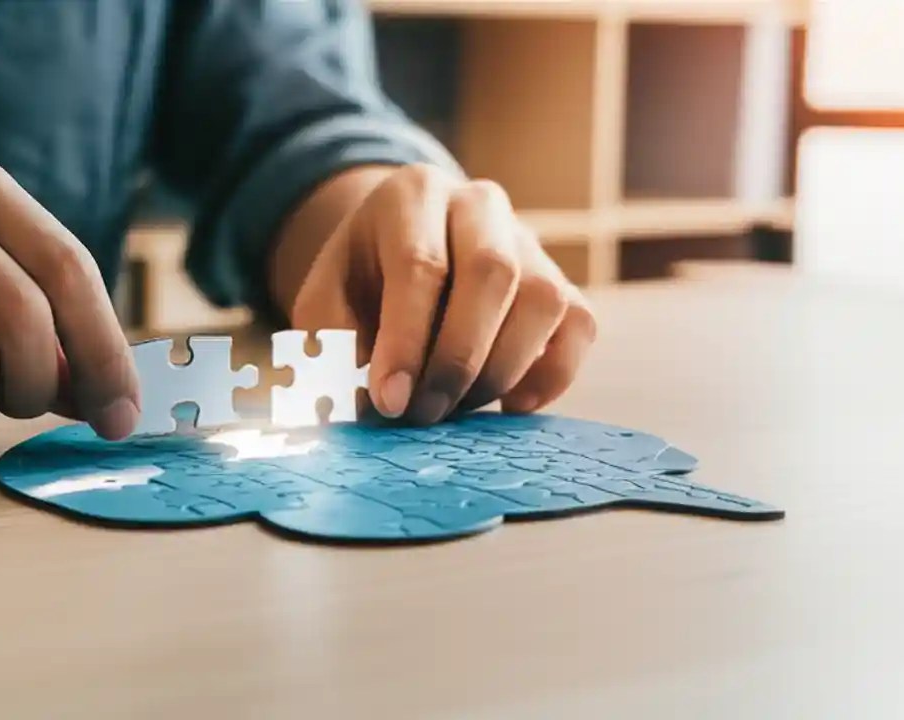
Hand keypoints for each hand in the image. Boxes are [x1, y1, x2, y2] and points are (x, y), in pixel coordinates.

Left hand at [274, 164, 596, 423]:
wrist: (400, 253)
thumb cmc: (360, 283)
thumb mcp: (325, 302)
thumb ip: (331, 347)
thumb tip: (364, 406)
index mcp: (413, 195)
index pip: (421, 264)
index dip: (406, 340)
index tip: (389, 401)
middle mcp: (480, 205)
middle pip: (494, 273)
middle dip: (458, 358)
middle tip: (424, 414)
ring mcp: (530, 242)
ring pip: (544, 300)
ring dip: (501, 369)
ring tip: (454, 407)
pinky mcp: (563, 283)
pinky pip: (578, 327)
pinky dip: (550, 376)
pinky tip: (507, 404)